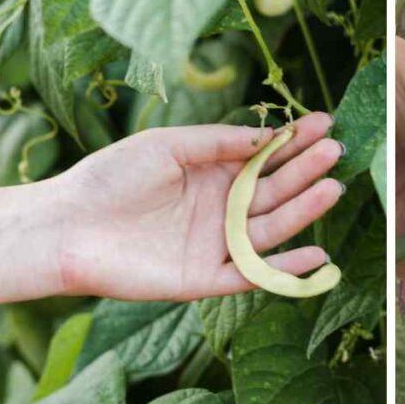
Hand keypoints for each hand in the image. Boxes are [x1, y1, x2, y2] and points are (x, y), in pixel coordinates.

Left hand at [52, 112, 344, 299]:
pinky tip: (316, 252)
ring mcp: (216, 245)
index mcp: (211, 175)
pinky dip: (285, 267)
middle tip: (336, 151)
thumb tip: (266, 137)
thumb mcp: (167, 146)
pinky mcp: (206, 279)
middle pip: (274, 191)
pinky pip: (253, 274)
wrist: (68, 227)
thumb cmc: (109, 178)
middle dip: (305, 171)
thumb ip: (217, 143)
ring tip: (332, 188)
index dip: (294, 143)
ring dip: (303, 210)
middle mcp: (220, 211)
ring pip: (270, 229)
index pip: (264, 159)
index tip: (325, 124)